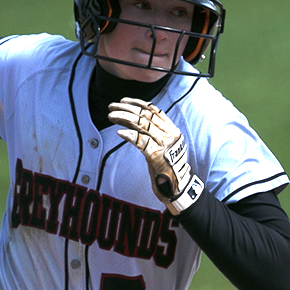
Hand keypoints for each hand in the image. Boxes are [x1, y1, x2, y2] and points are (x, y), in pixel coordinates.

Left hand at [108, 97, 203, 213]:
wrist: (178, 189)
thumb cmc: (168, 169)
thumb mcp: (164, 147)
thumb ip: (154, 134)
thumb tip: (135, 120)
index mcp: (172, 130)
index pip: (154, 110)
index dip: (137, 103)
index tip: (123, 101)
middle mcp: (170, 135)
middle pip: (146, 116)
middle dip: (127, 109)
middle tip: (112, 106)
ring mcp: (165, 146)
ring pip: (143, 125)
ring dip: (124, 118)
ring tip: (111, 116)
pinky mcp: (158, 157)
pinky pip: (142, 142)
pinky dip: (130, 135)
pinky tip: (120, 132)